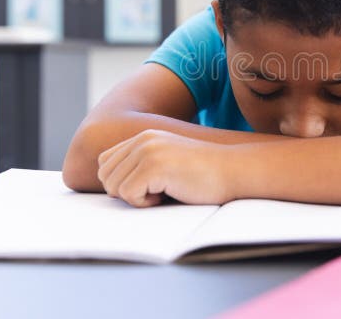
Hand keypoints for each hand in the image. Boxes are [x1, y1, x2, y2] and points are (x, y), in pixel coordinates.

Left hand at [97, 129, 234, 207]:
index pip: (105, 162)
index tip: (148, 186)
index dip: (121, 181)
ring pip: (114, 187)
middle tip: (158, 190)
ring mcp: (148, 151)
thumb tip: (110, 186)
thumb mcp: (168, 162)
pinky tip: (169, 193)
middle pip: (106, 176)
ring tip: (164, 191)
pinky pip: (129, 195)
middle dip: (127, 192)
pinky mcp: (154, 166)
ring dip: (137, 197)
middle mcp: (143, 140)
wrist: (234, 171)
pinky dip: (146, 203)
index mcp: (144, 136)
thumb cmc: (204, 175)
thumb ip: (141, 165)